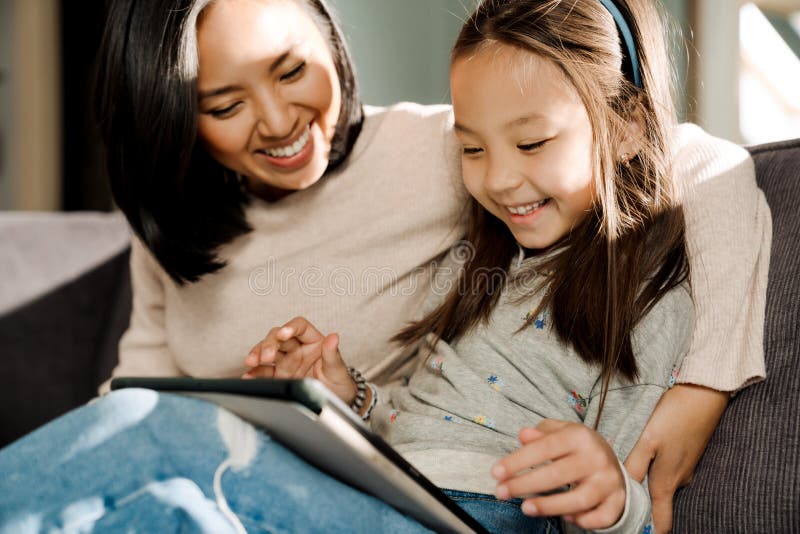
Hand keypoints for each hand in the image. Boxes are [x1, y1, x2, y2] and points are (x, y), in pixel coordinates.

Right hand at [242, 317, 356, 402]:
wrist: (335, 402)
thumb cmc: (339, 382)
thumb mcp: (338, 370)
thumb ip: (333, 354)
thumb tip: (334, 337)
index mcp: (313, 341)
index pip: (300, 326)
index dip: (291, 327)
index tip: (284, 334)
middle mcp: (297, 348)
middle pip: (279, 337)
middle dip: (269, 344)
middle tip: (266, 356)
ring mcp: (286, 361)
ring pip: (267, 351)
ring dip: (257, 355)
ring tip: (250, 363)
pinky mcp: (278, 376)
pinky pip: (264, 372)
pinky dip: (254, 374)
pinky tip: (248, 377)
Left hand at [492, 419, 625, 529]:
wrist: (614, 464)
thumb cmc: (579, 448)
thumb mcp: (561, 433)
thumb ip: (541, 433)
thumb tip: (523, 435)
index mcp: (580, 436)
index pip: (544, 448)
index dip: (518, 461)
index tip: (496, 472)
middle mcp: (597, 457)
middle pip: (557, 475)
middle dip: (524, 485)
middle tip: (501, 492)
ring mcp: (609, 481)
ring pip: (578, 500)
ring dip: (549, 506)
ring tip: (526, 508)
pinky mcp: (618, 501)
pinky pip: (599, 517)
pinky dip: (582, 520)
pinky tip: (565, 517)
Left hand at [624, 384, 727, 532]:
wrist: (705, 394)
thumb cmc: (675, 416)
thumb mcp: (648, 440)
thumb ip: (634, 466)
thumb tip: (621, 491)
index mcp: (667, 481)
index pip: (662, 522)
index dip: (649, 532)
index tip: (631, 533)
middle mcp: (679, 479)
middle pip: (659, 505)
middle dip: (641, 508)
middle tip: (617, 504)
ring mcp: (685, 467)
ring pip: (663, 486)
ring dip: (647, 487)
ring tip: (625, 482)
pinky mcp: (687, 454)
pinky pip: (669, 471)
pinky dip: (656, 471)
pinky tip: (644, 460)